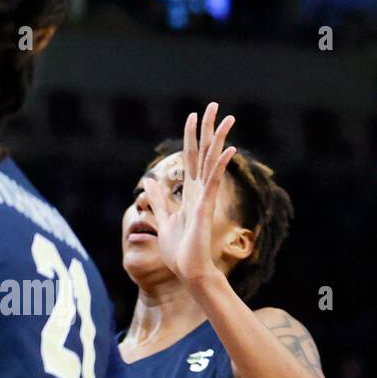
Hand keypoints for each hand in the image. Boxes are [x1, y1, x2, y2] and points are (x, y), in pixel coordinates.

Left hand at [142, 102, 236, 286]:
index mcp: (189, 192)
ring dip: (219, 140)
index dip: (192, 136)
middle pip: (204, 153)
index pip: (192, 158)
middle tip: (214, 105)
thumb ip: (159, 198)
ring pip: (212, 163)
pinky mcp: (204, 209)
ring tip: (227, 118)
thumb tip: (149, 179)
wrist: (189, 272)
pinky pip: (212, 183)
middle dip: (208, 129)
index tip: (193, 115)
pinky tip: (228, 150)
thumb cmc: (179, 249)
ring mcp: (204, 198)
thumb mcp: (163, 218)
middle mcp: (199, 191)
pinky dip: (219, 166)